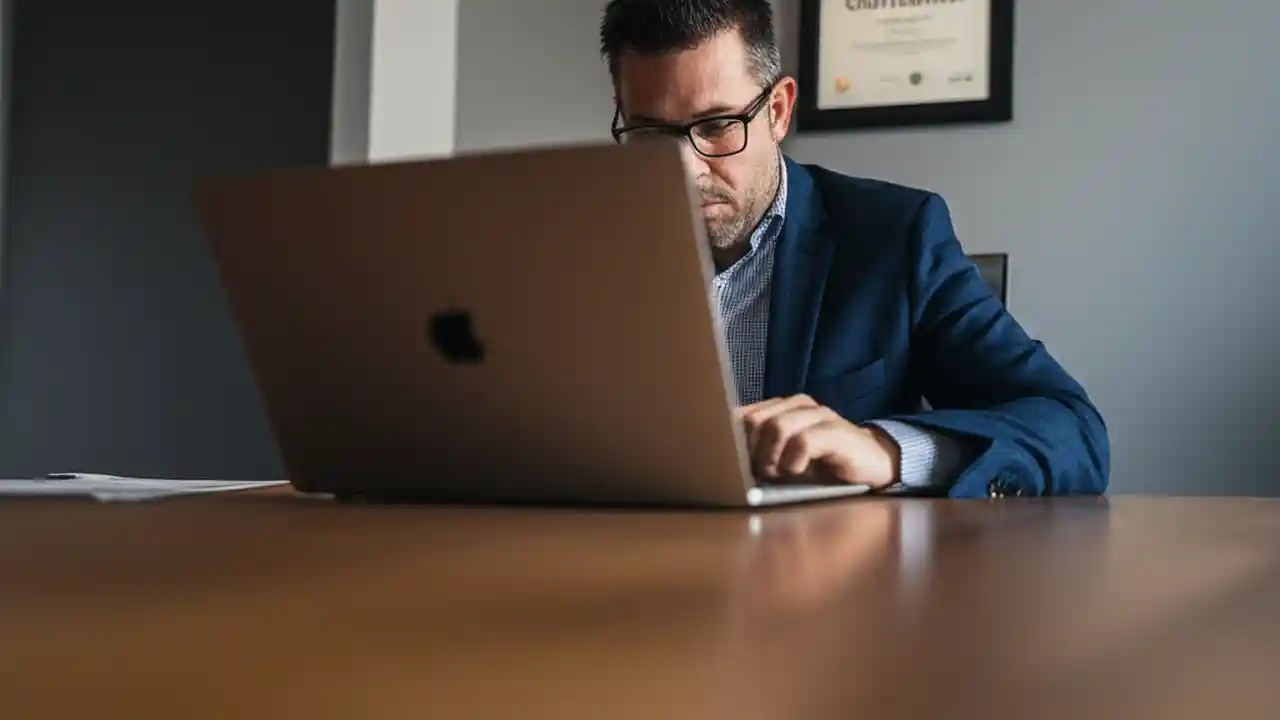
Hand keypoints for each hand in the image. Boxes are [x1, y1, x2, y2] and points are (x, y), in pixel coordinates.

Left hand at [735, 395, 900, 488]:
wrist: (871, 464)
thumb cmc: (821, 464)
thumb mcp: (784, 458)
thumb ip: (759, 451)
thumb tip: (728, 461)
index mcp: (780, 407)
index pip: (741, 415)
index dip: (733, 441)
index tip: (735, 464)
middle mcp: (797, 405)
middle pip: (755, 420)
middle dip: (751, 451)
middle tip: (762, 473)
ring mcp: (818, 415)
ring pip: (776, 427)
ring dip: (772, 457)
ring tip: (780, 473)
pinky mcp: (836, 431)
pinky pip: (803, 441)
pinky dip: (794, 462)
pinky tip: (799, 472)